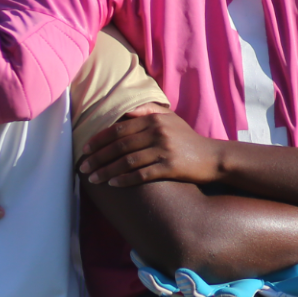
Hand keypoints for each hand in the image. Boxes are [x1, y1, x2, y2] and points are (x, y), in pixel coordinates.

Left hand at [79, 106, 221, 186]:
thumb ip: (148, 112)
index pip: (119, 128)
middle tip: (83, 167)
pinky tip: (113, 184)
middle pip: (120, 145)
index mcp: (154, 119)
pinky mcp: (170, 167)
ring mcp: (164, 149)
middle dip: (98, 157)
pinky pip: (142, 174)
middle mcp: (158, 132)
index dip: (99, 139)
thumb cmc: (189, 140)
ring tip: (93, 179)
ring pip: (127, 161)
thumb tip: (124, 113)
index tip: (85, 149)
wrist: (214, 158)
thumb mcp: (171, 120)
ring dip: (107, 170)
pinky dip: (125, 180)